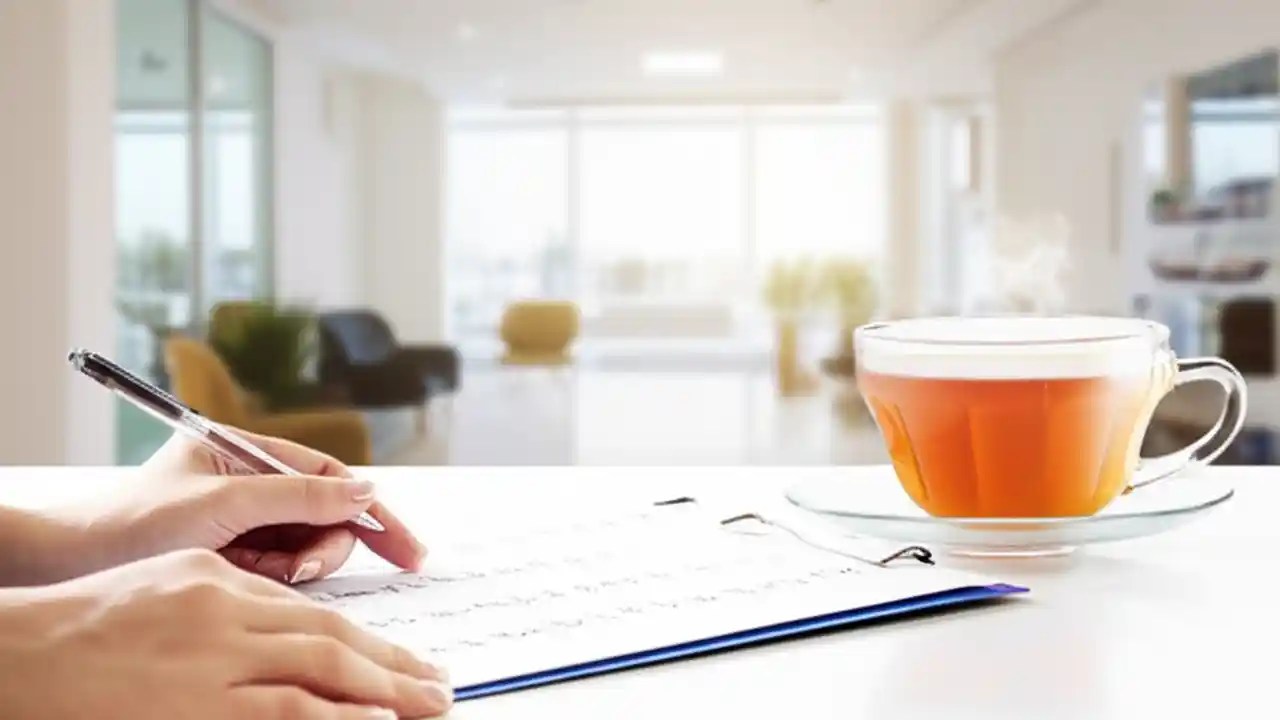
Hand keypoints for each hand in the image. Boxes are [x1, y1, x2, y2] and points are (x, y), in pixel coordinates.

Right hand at [0, 549, 451, 718]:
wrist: (20, 655)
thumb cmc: (83, 625)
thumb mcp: (167, 587)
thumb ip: (232, 600)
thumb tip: (292, 629)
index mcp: (219, 578)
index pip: (312, 611)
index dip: (368, 639)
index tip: (403, 659)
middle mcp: (227, 610)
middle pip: (332, 637)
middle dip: (395, 663)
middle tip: (439, 684)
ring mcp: (215, 659)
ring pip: (322, 670)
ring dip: (385, 690)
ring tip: (428, 706)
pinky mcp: (201, 704)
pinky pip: (287, 710)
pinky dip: (337, 715)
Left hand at [71, 431, 425, 584]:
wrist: (71, 566)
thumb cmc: (134, 523)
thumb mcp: (224, 505)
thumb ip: (299, 495)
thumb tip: (364, 491)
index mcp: (244, 451)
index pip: (328, 475)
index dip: (371, 508)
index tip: (406, 545)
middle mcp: (248, 481)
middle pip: (325, 513)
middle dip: (324, 543)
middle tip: (302, 567)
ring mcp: (242, 520)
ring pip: (307, 544)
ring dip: (298, 563)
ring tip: (265, 573)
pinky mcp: (233, 555)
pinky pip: (281, 567)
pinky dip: (277, 577)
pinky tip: (250, 577)